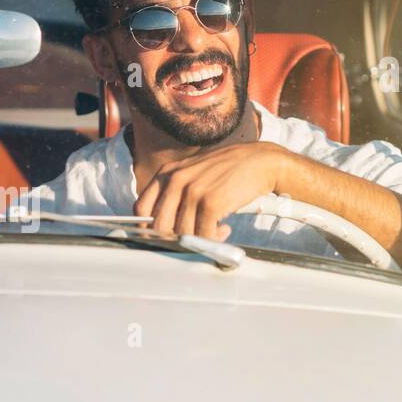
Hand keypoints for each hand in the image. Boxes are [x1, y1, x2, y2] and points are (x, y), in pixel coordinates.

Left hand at [134, 142, 291, 239]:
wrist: (259, 161)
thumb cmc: (226, 171)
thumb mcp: (192, 173)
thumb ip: (173, 193)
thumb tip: (158, 225)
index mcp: (167, 173)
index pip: (141, 208)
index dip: (147, 228)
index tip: (161, 237)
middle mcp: (176, 180)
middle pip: (159, 225)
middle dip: (173, 239)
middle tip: (190, 240)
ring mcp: (192, 191)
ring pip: (181, 233)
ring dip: (198, 241)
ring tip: (215, 233)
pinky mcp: (210, 203)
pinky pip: (202, 235)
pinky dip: (212, 240)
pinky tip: (223, 230)